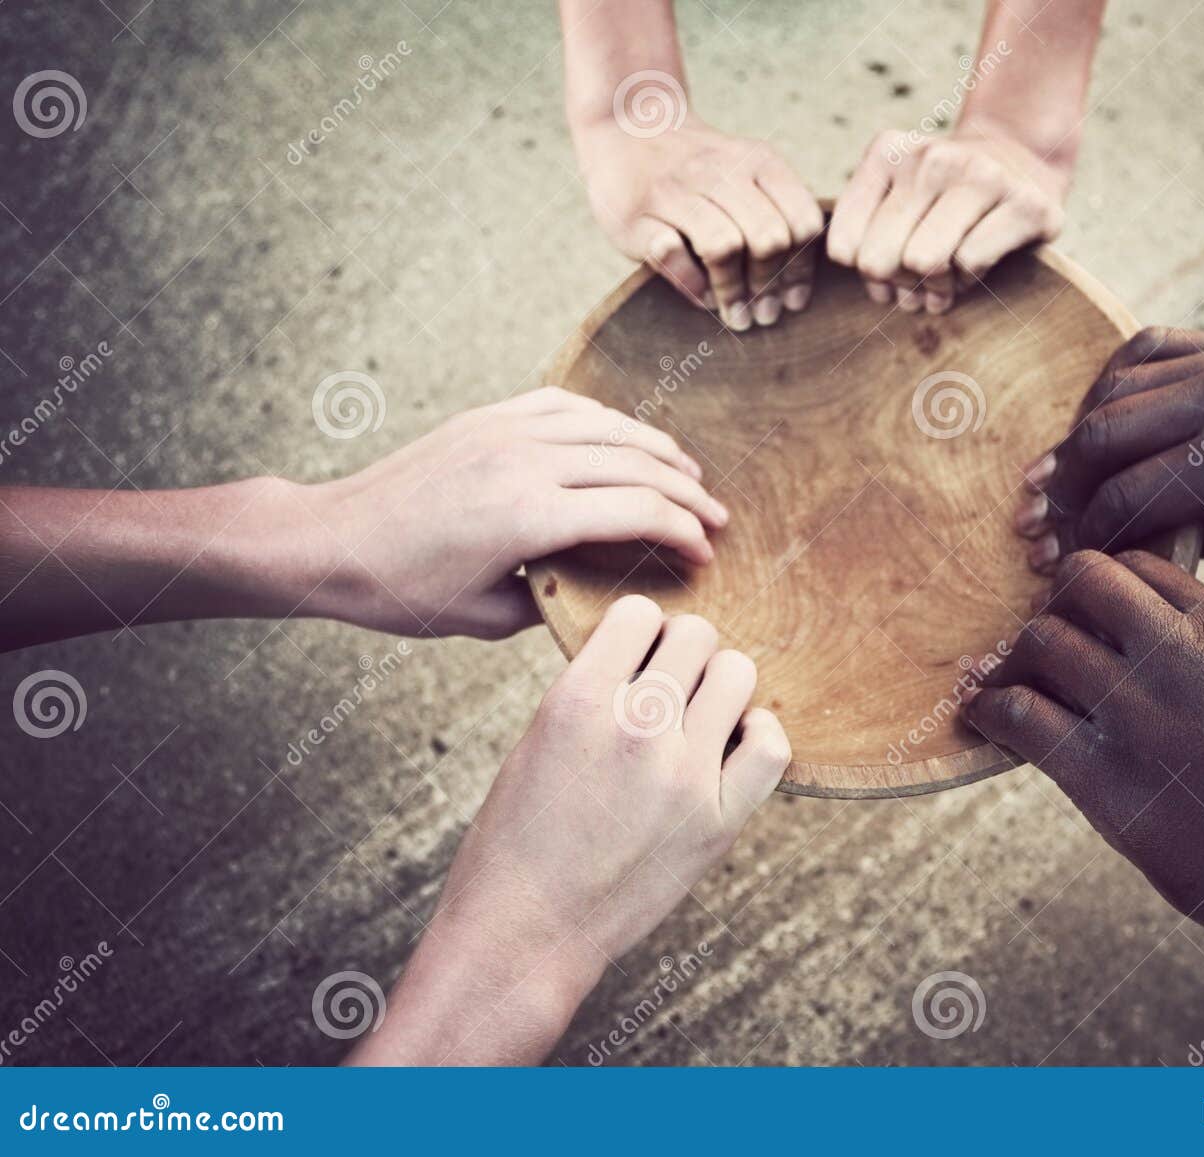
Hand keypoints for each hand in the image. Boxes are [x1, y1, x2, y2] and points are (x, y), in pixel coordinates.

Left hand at [302, 387, 726, 638]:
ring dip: (658, 451)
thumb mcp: (486, 617)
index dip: (683, 532)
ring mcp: (506, 431)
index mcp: (530, 516)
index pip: (636, 512)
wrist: (332, 540)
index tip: (706, 555)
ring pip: (609, 428)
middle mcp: (525, 462)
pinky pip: (567, 407)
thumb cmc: (403, 591)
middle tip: (719, 519)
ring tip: (690, 475)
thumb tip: (597, 591)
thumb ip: (552, 601)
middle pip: (635, 465)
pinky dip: (609, 421)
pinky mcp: (489, 418)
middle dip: (687, 493)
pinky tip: (627, 438)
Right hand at [349, 597, 791, 1064]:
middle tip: (669, 686)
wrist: (525, 934)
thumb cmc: (517, 839)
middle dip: (682, 654)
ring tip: (700, 714)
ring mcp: (683, 774)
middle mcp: (636, 727)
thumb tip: (649, 653)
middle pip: (696, 636)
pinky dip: (759, 734)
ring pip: (738, 675)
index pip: (639, 613)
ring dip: (720, 686)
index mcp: (578, 699)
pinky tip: (734, 743)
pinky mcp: (717, 822)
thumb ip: (593, 691)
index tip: (635, 655)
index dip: (639, 630)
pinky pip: (772, 746)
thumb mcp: (537, 740)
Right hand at [573, 117, 822, 330]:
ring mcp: (675, 189)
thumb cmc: (699, 172)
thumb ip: (778, 212)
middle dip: (769, 286)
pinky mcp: (636, 213)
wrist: (627, 129)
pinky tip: (701, 296)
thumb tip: (797, 290)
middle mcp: (719, 170)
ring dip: (732, 291)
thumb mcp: (746, 171)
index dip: (801, 270)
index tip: (793, 301)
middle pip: (767, 238)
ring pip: (723, 247)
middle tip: (764, 315)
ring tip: (736, 315)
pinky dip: (691, 283)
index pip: (801, 222)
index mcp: (758, 161)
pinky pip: (672, 253)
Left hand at [827, 126, 1067, 313]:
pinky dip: (970, 279)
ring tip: (948, 279)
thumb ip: (864, 237)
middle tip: (922, 282)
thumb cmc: (946, 196)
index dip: (867, 275)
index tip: (891, 269)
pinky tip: (976, 267)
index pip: (844, 248)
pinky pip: (970, 262)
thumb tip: (881, 293)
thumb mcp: (894, 197)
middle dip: (900, 284)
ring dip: (935, 287)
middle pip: (880, 260)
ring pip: (924, 262)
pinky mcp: (1025, 203)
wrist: (1023, 159)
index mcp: (887, 153)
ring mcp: (982, 175)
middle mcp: (931, 157)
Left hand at [964, 550, 1203, 960]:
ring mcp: (1138, 711)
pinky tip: (983, 719)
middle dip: (1053, 609)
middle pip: (1078, 585)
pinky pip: (1019, 714)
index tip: (1081, 618)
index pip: (1133, 567)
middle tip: (1039, 647)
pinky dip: (990, 710)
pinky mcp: (1104, 776)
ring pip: (1040, 641)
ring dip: (1014, 662)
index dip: (1096, 590)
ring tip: (1003, 685)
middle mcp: (1178, 653)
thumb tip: (1144, 646)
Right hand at [1014, 328, 1203, 571]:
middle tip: (1036, 523)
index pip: (1130, 494)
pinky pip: (1145, 348)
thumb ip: (1199, 537)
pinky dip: (1108, 385)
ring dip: (1076, 437)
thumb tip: (1123, 541)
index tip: (1064, 560)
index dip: (1087, 533)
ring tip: (1057, 480)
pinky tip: (1098, 419)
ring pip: (1113, 388)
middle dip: (1061, 486)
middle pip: (1103, 434)